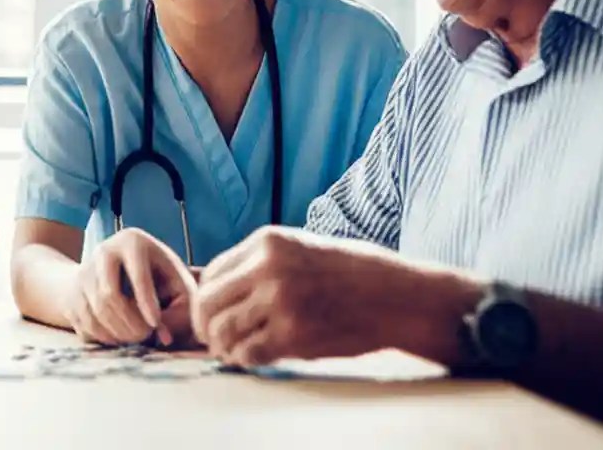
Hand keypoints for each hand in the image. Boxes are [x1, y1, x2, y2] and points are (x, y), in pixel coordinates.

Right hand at [64, 228, 195, 346]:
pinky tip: (120, 336)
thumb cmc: (159, 278)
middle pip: (110, 296)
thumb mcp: (177, 285)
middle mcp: (103, 251)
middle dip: (130, 323)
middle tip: (146, 336)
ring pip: (95, 312)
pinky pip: (85, 324)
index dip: (147, 304)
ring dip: (118, 333)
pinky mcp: (73, 294)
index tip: (156, 325)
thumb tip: (165, 338)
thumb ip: (180, 309)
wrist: (121, 272)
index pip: (137, 276)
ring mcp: (83, 271)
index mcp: (132, 241)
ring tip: (136, 337)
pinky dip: (104, 337)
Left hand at [191, 226, 473, 366]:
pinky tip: (251, 359)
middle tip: (213, 340)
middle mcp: (267, 267)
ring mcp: (279, 301)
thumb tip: (221, 289)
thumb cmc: (353, 273)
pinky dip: (243, 360)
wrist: (397, 296)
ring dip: (223, 346)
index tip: (211, 314)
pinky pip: (248, 353)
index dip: (205, 299)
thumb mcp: (302, 247)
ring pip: (223, 331)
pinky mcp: (292, 333)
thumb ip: (262, 263)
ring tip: (233, 351)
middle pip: (209, 303)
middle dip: (205, 326)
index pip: (212, 273)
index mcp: (268, 241)